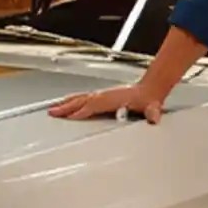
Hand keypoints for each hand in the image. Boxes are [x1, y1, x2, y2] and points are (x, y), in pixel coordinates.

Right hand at [48, 84, 165, 123]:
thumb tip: (154, 117)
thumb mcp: (153, 107)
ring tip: (53, 109)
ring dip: (67, 103)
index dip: (83, 110)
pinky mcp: (102, 96)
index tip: (70, 117)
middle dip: (67, 106)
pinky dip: (72, 100)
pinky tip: (66, 104)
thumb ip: (153, 112)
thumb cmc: (148, 100)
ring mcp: (103, 94)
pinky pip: (84, 98)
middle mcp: (106, 95)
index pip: (96, 104)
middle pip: (83, 100)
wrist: (151, 89)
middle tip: (53, 113)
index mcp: (115, 98)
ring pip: (81, 98)